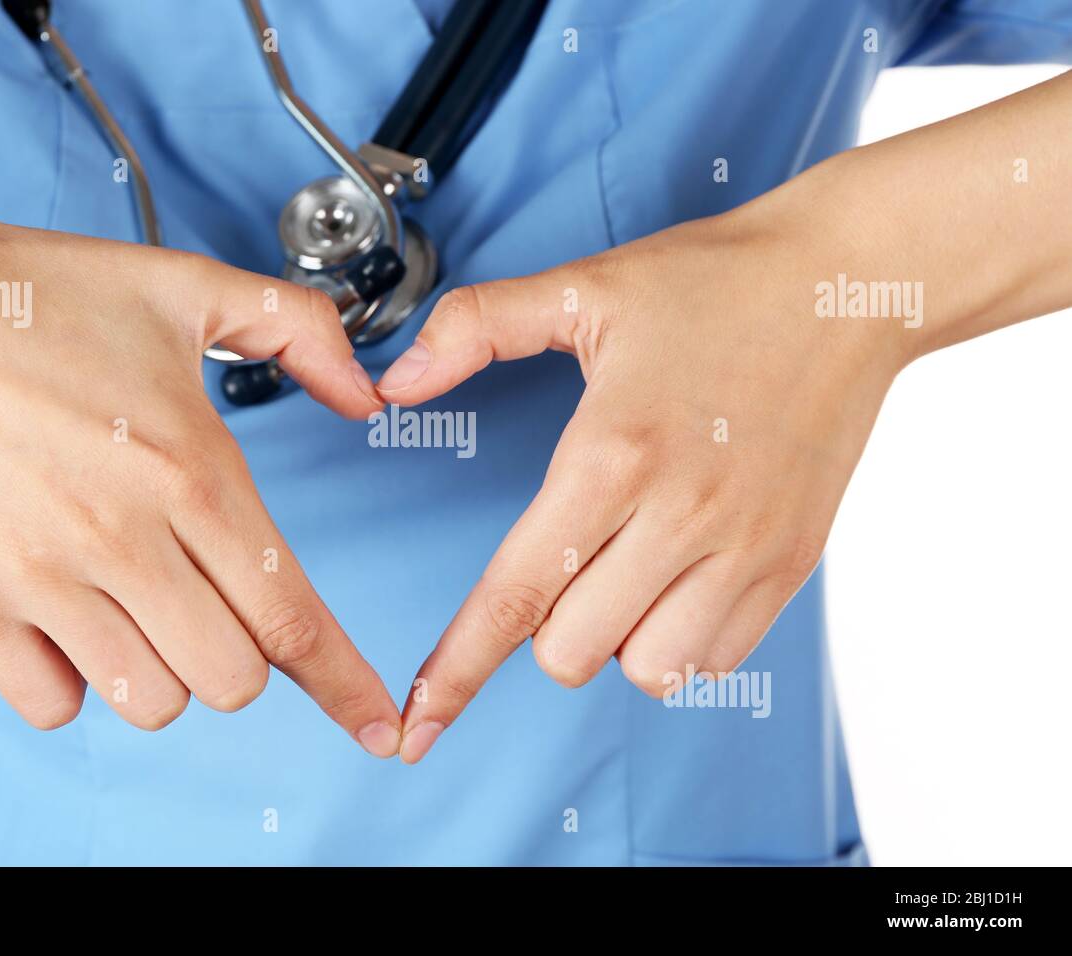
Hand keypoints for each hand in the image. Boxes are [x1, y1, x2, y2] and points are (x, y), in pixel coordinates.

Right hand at [0, 155, 400, 753]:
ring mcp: (42, 574)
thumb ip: (298, 331)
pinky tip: (75, 619)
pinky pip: (51, 703)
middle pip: (232, 679)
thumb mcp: (191, 287)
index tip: (375, 723)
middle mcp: (123, 534)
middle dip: (245, 657)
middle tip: (214, 604)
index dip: (345, 682)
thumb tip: (365, 395)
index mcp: (191, 470)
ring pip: (151, 701)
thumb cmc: (39, 297)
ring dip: (165, 671)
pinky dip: (77, 681)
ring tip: (140, 604)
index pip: (290, 614)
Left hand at [379, 210, 910, 762]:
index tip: (420, 722)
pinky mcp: (792, 564)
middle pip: (570, 652)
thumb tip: (393, 386)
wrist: (850, 284)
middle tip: (565, 556)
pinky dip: (680, 641)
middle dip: (543, 627)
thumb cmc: (713, 283)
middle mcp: (681, 515)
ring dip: (615, 639)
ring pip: (648, 670)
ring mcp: (745, 548)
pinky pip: (716, 659)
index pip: (514, 594)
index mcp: (613, 453)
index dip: (457, 668)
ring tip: (626, 568)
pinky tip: (676, 578)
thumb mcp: (582, 288)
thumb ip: (474, 329)